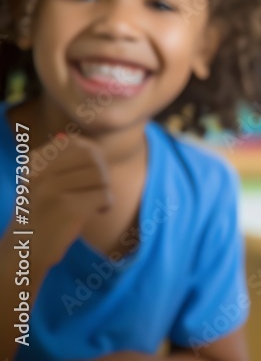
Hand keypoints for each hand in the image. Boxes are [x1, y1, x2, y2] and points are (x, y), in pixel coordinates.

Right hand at [25, 134, 111, 269]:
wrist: (24, 251)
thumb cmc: (40, 216)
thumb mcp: (39, 183)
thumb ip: (59, 162)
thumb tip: (80, 140)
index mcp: (33, 164)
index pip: (73, 142)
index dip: (91, 154)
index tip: (90, 172)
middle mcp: (40, 173)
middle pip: (91, 156)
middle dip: (101, 172)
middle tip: (97, 189)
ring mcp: (53, 190)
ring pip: (100, 176)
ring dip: (104, 190)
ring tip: (94, 203)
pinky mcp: (68, 208)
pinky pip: (104, 195)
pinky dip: (106, 204)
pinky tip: (96, 212)